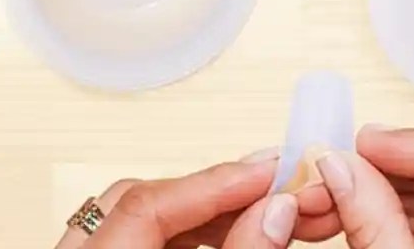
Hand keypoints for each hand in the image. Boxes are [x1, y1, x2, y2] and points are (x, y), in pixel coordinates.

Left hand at [54, 150, 337, 248]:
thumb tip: (276, 210)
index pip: (147, 204)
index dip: (214, 181)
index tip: (270, 171)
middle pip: (140, 201)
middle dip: (214, 191)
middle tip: (275, 187)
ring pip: (139, 219)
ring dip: (205, 213)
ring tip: (264, 215)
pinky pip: (137, 240)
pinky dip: (187, 238)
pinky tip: (231, 239)